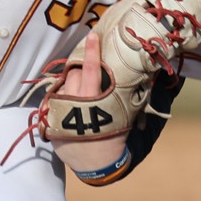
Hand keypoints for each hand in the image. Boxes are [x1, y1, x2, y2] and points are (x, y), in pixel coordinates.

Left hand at [51, 32, 126, 175]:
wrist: (98, 165)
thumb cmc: (115, 139)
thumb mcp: (125, 116)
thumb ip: (133, 94)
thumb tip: (150, 75)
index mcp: (93, 101)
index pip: (91, 69)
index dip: (92, 51)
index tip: (93, 35)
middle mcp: (73, 104)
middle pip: (74, 73)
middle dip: (80, 64)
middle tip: (88, 59)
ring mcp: (59, 113)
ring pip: (62, 84)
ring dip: (71, 79)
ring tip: (81, 82)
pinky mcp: (50, 121)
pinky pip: (54, 99)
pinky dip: (63, 94)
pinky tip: (72, 98)